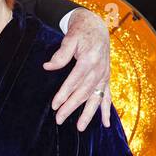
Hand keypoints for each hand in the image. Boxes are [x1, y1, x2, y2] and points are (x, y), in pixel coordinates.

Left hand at [42, 7, 110, 130]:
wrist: (96, 27)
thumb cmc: (80, 33)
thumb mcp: (70, 39)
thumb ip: (60, 54)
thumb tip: (48, 67)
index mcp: (89, 60)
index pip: (74, 81)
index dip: (64, 94)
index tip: (54, 105)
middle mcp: (99, 70)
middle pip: (83, 92)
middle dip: (71, 107)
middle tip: (59, 119)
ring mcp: (104, 75)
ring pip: (95, 98)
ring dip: (88, 114)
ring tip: (80, 127)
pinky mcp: (106, 78)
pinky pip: (107, 97)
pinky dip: (107, 111)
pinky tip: (106, 124)